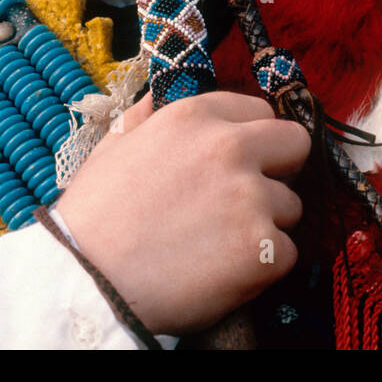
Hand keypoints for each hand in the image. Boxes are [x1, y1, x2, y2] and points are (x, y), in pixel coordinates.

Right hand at [55, 91, 311, 333]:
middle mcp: (229, 148)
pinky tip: (224, 271)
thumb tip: (159, 97)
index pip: (260, 112)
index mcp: (195, 118)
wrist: (86, 285)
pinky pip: (286, 253)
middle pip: (296, 144)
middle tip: (249, 198)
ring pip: (290, 206)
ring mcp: (250, 198)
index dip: (253, 139)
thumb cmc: (94, 220)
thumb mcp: (113, 147)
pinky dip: (263, 267)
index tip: (240, 162)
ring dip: (265, 224)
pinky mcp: (262, 248)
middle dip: (280, 169)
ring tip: (218, 243)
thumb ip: (146, 116)